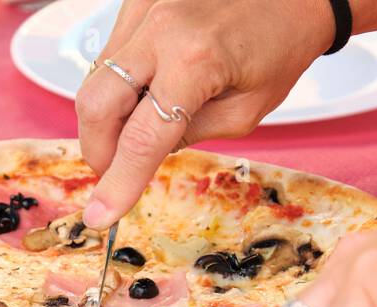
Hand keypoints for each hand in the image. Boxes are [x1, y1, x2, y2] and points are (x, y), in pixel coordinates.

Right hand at [75, 0, 333, 227]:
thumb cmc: (280, 50)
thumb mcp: (245, 113)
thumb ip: (190, 134)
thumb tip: (142, 153)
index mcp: (194, 62)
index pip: (140, 139)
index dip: (117, 183)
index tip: (100, 216)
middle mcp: (159, 29)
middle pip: (96, 103)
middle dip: (97, 149)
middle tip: (115, 172)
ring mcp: (144, 8)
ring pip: (97, 78)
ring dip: (108, 116)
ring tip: (143, 125)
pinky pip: (111, 54)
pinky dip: (119, 84)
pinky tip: (149, 91)